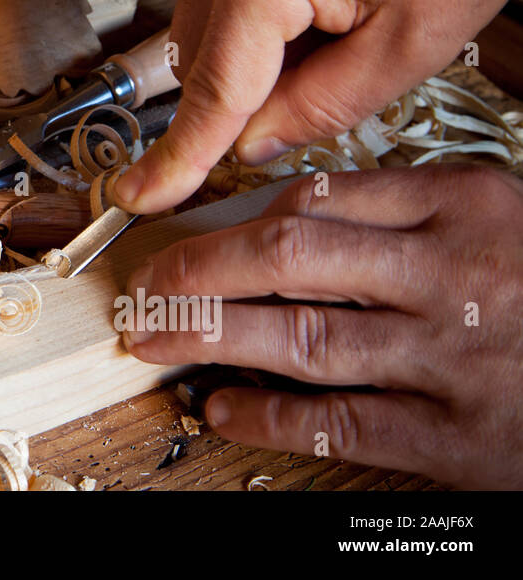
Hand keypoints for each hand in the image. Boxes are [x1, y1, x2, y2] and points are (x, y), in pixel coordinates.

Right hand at [115, 0, 522, 214]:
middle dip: (243, 98)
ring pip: (209, 25)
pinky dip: (261, 23)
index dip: (176, 156)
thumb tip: (254, 141)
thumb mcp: (414, 41)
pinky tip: (328, 11)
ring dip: (254, 58)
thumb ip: (322, 105)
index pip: (213, 88)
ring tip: (343, 36)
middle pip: (200, 57)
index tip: (137, 195)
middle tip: (317, 102)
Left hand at [119, 165, 522, 488]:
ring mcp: (452, 356)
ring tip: (155, 340)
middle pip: (289, 256)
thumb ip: (402, 211)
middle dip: (197, 270)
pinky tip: (223, 408)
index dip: (230, 216)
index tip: (182, 230)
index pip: (316, 196)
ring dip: (210, 338)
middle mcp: (455, 274)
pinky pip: (338, 422)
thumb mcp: (494, 221)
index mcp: (464, 205)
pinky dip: (269, 415)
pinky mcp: (456, 436)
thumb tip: (281, 215)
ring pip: (301, 337)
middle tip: (145, 287)